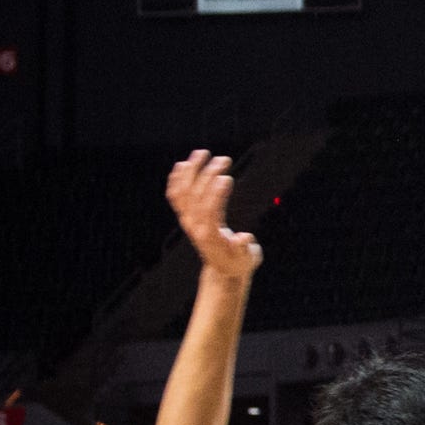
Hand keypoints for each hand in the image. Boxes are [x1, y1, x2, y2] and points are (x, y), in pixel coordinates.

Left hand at [165, 151, 264, 279]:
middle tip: (224, 159)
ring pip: (183, 193)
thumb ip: (244, 249)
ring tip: (201, 153)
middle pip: (196, 197)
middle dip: (208, 175)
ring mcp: (188, 221)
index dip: (215, 194)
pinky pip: (177, 197)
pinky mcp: (187, 218)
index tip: (226, 177)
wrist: (222, 271)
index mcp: (210, 236)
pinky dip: (177, 180)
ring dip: (190, 172)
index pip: (209, 210)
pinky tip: (183, 165)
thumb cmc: (238, 262)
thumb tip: (244, 237)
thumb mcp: (247, 260)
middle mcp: (195, 227)